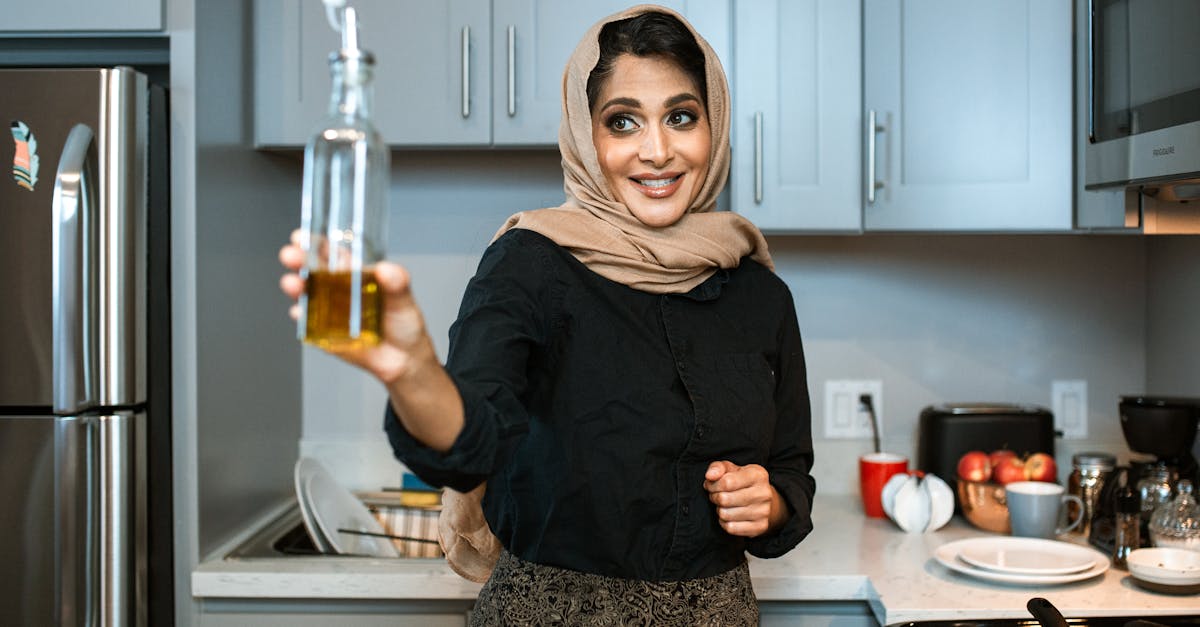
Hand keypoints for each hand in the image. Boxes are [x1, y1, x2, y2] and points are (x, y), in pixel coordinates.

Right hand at [278, 230, 435, 384]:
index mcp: (354, 274)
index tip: (301, 237)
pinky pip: (308, 323)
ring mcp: (328, 310)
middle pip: (312, 270)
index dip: (314, 243)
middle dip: (298, 260)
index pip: (330, 253)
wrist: (404, 358)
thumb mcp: (404, 299)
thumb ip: (398, 283)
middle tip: (291, 256)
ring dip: (295, 287)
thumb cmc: (403, 322)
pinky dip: (302, 317)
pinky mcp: (324, 333)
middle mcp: (337, 289)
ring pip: (305, 294)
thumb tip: (386, 269)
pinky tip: (300, 312)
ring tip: (293, 284)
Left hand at [703, 461, 788, 537]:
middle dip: (715, 497)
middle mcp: (764, 493)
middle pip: (725, 499)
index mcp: (757, 475)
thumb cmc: (741, 481)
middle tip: (717, 496)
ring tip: (723, 505)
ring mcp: (764, 511)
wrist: (762, 500)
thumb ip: (718, 467)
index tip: (711, 486)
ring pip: (726, 515)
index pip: (727, 482)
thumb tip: (710, 476)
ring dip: (719, 510)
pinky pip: (731, 528)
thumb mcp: (730, 469)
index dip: (713, 485)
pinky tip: (729, 516)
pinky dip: (724, 523)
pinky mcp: (760, 527)